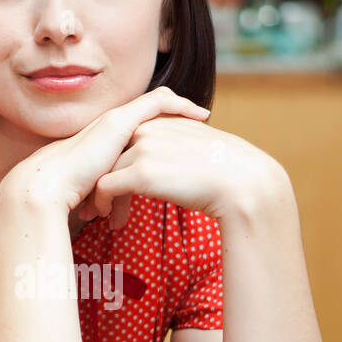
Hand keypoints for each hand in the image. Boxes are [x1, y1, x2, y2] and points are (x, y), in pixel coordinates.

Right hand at [3, 86, 210, 216]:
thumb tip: (119, 202)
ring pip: (157, 102)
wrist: (49, 187)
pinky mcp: (120, 121)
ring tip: (204, 118)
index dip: (164, 125)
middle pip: (152, 110)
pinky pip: (158, 102)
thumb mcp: (100, 188)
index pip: (141, 123)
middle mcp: (111, 123)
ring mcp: (115, 119)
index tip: (185, 134)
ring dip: (182, 109)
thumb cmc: (69, 194)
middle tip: (201, 124)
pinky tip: (198, 114)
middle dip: (177, 117)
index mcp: (106, 137)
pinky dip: (180, 105)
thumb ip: (111, 186)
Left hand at [79, 116, 287, 225]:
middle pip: (112, 156)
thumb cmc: (226, 173)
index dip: (117, 164)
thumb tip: (169, 164)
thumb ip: (176, 147)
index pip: (126, 140)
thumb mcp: (198, 148)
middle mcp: (149, 129)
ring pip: (106, 173)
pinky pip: (106, 187)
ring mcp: (143, 149)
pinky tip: (111, 220)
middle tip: (98, 206)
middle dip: (102, 180)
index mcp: (162, 121)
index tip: (114, 186)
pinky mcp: (141, 172)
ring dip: (103, 199)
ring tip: (106, 219)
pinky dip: (103, 204)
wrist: (242, 183)